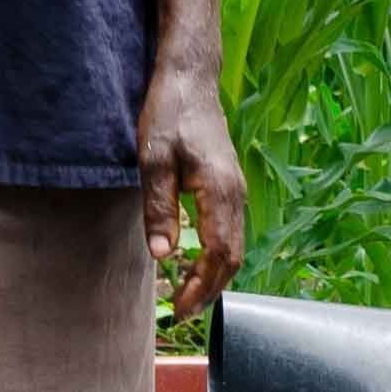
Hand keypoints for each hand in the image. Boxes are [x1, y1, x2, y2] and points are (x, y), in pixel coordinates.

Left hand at [136, 55, 245, 319]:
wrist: (189, 78)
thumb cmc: (169, 114)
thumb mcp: (153, 160)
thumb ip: (159, 208)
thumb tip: (162, 257)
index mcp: (221, 193)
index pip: (219, 256)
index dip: (200, 288)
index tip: (177, 310)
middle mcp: (237, 195)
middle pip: (232, 258)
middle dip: (208, 290)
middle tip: (180, 313)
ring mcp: (236, 190)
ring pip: (233, 246)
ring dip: (212, 275)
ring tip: (184, 296)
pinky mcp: (228, 186)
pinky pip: (228, 231)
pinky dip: (213, 256)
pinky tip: (192, 262)